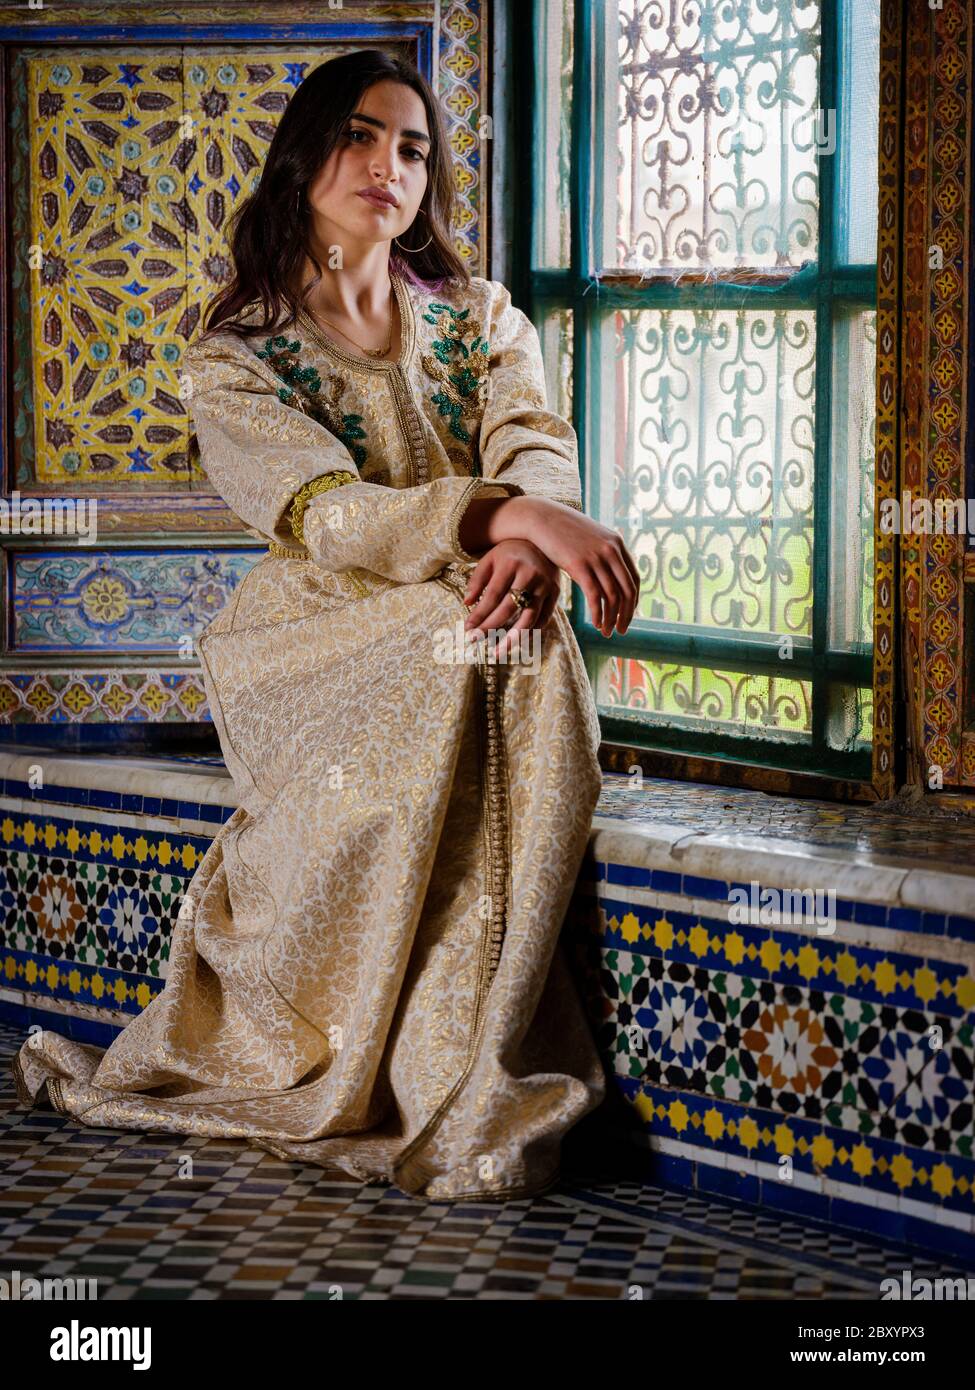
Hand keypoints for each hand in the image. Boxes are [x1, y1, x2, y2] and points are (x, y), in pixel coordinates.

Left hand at [462, 538, 560, 659]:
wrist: (541, 539)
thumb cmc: (509, 552)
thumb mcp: (490, 559)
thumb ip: (477, 580)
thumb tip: (466, 603)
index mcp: (511, 564)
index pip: (492, 596)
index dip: (479, 615)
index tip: (468, 630)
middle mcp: (530, 575)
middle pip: (508, 608)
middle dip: (490, 628)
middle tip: (476, 642)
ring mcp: (545, 585)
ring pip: (529, 618)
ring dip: (513, 639)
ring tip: (498, 653)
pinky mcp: (555, 593)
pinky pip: (544, 619)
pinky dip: (531, 633)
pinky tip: (517, 643)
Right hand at [490, 496, 639, 637]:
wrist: (541, 518)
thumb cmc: (562, 530)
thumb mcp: (590, 538)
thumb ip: (603, 552)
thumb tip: (609, 572)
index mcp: (617, 544)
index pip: (634, 579)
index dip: (633, 601)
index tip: (627, 615)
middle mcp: (611, 550)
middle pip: (627, 590)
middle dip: (626, 615)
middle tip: (621, 630)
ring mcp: (596, 557)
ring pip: (612, 596)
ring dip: (611, 618)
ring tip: (606, 631)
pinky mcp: (579, 565)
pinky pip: (595, 596)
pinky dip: (598, 613)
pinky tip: (595, 623)